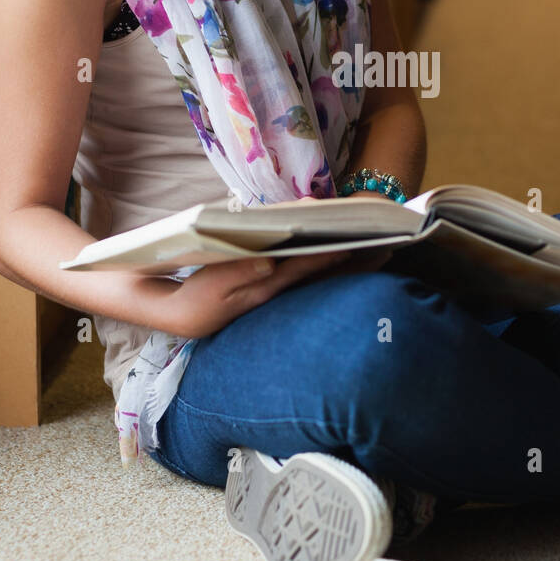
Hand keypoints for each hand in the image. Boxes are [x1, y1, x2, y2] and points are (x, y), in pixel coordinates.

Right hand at [161, 246, 352, 338]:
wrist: (182, 316)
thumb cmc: (196, 298)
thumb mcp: (213, 287)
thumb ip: (241, 273)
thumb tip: (270, 262)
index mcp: (263, 288)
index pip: (302, 268)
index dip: (327, 256)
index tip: (353, 245)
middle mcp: (274, 288)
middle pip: (315, 271)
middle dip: (344, 259)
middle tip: (377, 250)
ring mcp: (271, 287)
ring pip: (309, 270)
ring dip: (334, 258)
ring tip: (362, 246)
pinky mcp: (265, 284)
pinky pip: (297, 270)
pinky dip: (315, 259)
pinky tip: (329, 249)